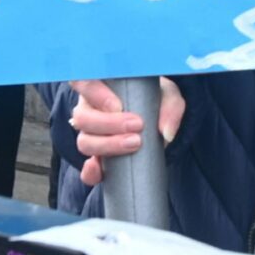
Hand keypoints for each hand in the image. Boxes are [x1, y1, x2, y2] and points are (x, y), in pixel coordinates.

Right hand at [68, 78, 183, 187]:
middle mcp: (89, 110)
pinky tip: (99, 169)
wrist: (161, 123)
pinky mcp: (98, 159)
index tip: (118, 105)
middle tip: (137, 125)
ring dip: (107, 145)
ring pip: (84, 141)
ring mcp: (90, 136)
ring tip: (135, 143)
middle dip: (108, 124)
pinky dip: (91, 172)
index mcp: (100, 87)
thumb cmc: (158, 100)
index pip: (82, 83)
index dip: (93, 94)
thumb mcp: (169, 96)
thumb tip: (166, 132)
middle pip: (83, 117)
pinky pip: (86, 170)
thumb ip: (171, 107)